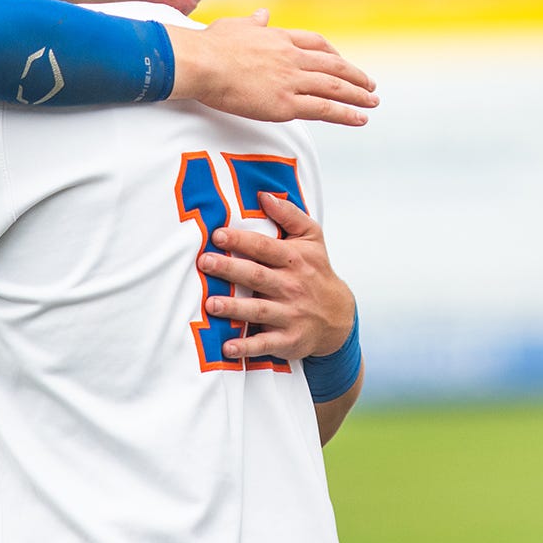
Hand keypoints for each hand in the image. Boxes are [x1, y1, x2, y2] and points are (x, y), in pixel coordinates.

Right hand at [168, 11, 377, 125]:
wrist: (200, 62)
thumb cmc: (209, 46)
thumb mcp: (235, 25)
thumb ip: (253, 21)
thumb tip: (263, 13)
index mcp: (279, 38)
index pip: (316, 43)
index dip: (333, 52)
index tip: (342, 60)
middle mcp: (291, 57)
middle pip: (333, 65)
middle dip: (355, 75)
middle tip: (370, 85)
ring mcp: (291, 80)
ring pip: (335, 87)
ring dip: (358, 95)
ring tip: (372, 102)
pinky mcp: (285, 104)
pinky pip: (324, 109)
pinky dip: (346, 114)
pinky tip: (360, 118)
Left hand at [200, 191, 354, 359]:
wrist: (338, 315)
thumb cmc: (316, 270)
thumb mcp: (312, 238)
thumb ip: (289, 214)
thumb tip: (264, 194)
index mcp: (295, 259)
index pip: (265, 247)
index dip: (242, 240)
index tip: (218, 234)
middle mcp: (292, 286)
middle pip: (257, 276)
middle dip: (230, 269)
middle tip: (205, 262)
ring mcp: (290, 314)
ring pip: (259, 310)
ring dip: (235, 308)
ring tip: (210, 304)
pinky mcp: (288, 340)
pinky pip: (266, 344)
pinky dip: (247, 347)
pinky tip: (227, 347)